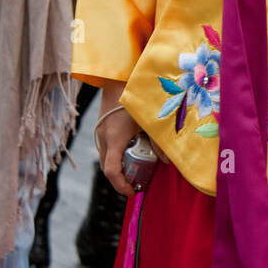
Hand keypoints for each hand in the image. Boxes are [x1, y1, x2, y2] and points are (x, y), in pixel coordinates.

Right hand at [96, 80, 169, 196]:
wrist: (118, 77)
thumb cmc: (136, 97)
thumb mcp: (150, 120)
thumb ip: (159, 142)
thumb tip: (167, 162)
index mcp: (115, 138)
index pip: (111, 171)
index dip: (121, 185)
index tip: (133, 191)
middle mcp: (104, 137)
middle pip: (107, 168)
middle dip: (121, 179)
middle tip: (136, 182)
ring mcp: (99, 132)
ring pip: (105, 158)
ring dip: (118, 166)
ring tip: (135, 166)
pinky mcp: (100, 127)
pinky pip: (105, 148)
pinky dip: (115, 155)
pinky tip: (130, 149)